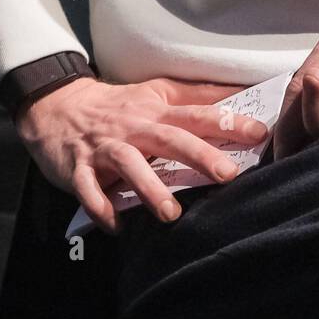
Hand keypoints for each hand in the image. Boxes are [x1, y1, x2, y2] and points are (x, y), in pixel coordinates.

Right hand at [14, 75, 269, 234]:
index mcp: (158, 108)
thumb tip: (239, 95)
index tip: (260, 134)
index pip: (198, 112)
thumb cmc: (119, 104)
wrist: (59, 106)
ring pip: (130, 165)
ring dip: (150, 188)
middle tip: (228, 174)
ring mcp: (106, 147)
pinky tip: (116, 225)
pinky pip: (89, 189)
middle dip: (200, 156)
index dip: (229, 121)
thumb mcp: (157, 93)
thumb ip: (194, 98)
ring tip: (171, 213)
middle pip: (171, 138)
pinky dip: (101, 207)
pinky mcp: (78, 167)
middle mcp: (135, 126)